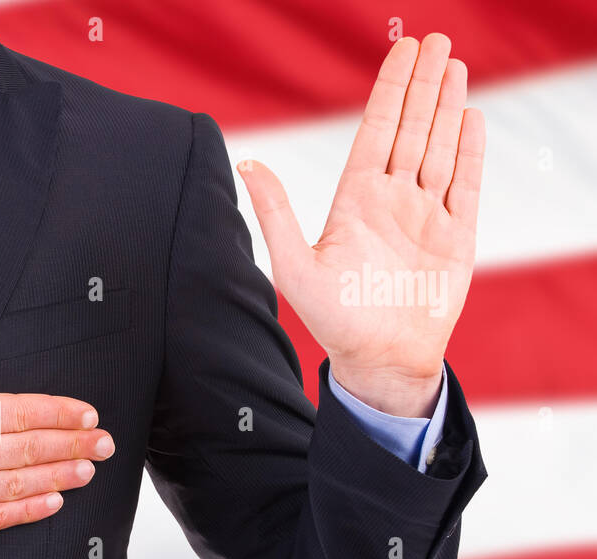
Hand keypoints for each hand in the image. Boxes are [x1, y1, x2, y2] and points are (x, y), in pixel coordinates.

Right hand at [0, 284, 115, 558]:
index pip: (13, 412)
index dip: (54, 412)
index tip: (84, 413)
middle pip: (28, 448)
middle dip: (71, 443)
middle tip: (105, 442)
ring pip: (21, 483)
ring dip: (61, 475)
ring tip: (89, 470)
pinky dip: (29, 510)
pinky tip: (51, 504)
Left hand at [238, 34, 484, 416]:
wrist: (379, 359)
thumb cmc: (333, 319)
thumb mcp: (293, 265)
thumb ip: (275, 212)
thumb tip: (247, 164)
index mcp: (354, 201)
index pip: (376, 132)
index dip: (390, 92)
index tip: (403, 54)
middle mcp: (391, 201)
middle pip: (412, 130)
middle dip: (424, 86)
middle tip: (437, 42)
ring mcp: (425, 216)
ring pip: (439, 149)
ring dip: (447, 108)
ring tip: (454, 66)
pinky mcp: (455, 237)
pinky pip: (464, 184)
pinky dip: (469, 151)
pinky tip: (469, 119)